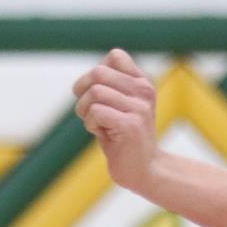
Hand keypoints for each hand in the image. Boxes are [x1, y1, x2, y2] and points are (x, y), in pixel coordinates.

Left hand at [73, 49, 160, 192]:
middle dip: (83, 91)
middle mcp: (143, 91)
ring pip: (95, 92)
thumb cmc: (124, 139)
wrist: (144, 170)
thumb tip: (82, 82)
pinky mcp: (130, 125)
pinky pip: (96, 112)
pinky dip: (90, 124)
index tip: (96, 94)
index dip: (95, 74)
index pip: (115, 56)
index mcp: (142, 83)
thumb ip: (108, 88)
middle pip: (98, 73)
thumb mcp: (119, 107)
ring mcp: (139, 108)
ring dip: (85, 110)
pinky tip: (101, 134)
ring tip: (95, 124)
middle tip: (87, 111)